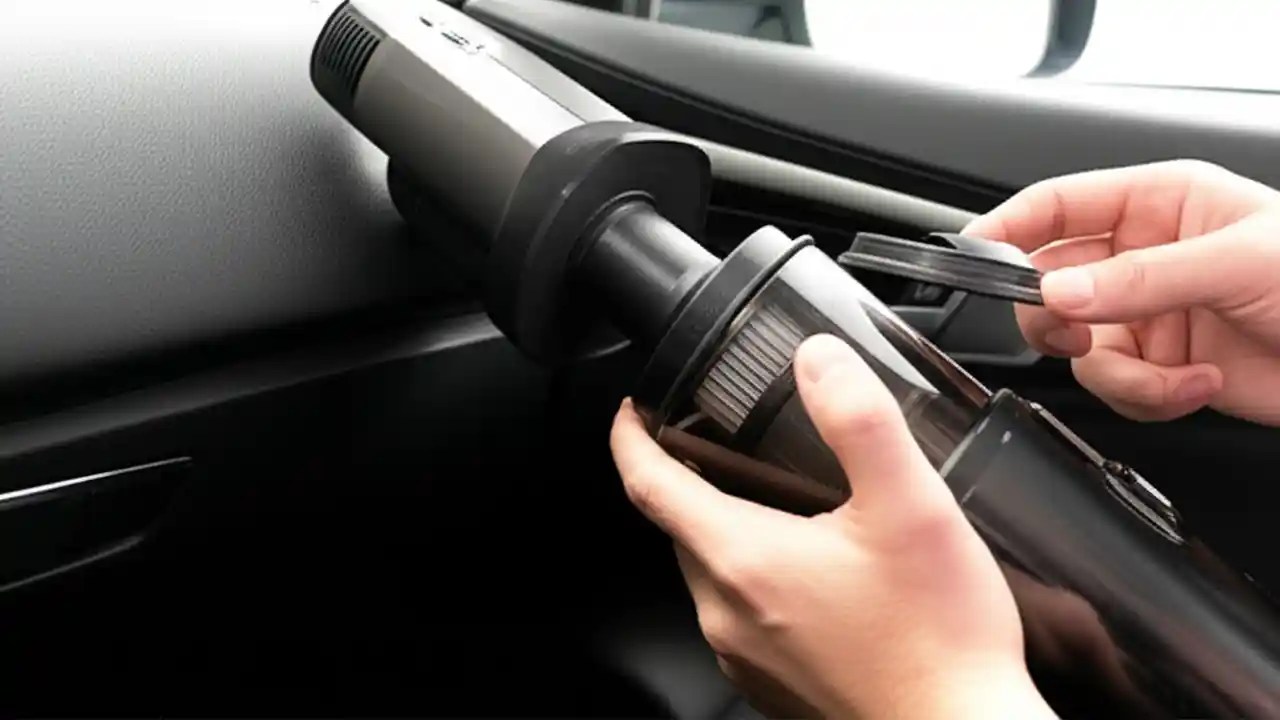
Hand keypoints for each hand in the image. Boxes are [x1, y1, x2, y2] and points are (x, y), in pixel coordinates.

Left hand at [610, 335, 1054, 718]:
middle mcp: (727, 612)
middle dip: (689, 478)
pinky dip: (757, 579)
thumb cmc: (938, 639)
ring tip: (780, 500)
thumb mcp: (909, 506)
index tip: (633, 410)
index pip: (648, 484)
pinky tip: (813, 572)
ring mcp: (745, 655)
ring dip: (728, 529)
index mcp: (742, 559)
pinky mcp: (773, 684)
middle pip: (678, 527)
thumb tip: (818, 360)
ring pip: (711, 571)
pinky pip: (741, 614)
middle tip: (724, 441)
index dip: (630, 436)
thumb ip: (859, 421)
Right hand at [964, 159, 1279, 424]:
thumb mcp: (1236, 263)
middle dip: (1059, 318)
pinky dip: (1151, 399)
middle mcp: (1143, 258)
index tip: (972, 254)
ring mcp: (1149, 315)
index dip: (1009, 227)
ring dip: (1119, 373)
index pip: (1058, 206)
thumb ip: (1140, 280)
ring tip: (1171, 373)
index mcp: (1158, 204)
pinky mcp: (1161, 368)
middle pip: (1050, 284)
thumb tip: (1060, 290)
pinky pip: (1116, 390)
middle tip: (1077, 332)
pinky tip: (1197, 386)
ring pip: (1079, 350)